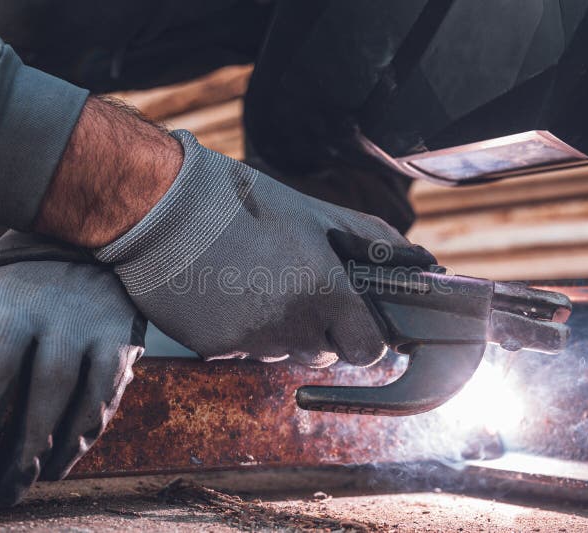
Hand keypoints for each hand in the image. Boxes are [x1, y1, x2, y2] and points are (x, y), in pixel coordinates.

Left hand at [0, 231, 144, 504]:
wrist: (104, 252)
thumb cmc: (21, 292)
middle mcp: (23, 301)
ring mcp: (74, 317)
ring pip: (49, 388)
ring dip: (26, 450)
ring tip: (7, 491)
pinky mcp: (115, 335)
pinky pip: (97, 395)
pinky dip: (75, 439)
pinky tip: (56, 468)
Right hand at [97, 130, 434, 367]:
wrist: (166, 211)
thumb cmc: (245, 205)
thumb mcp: (315, 214)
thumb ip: (371, 238)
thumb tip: (422, 258)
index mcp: (325, 292)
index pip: (368, 350)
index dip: (364, 336)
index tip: (353, 321)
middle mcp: (292, 325)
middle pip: (324, 354)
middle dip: (320, 330)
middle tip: (297, 289)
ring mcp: (252, 342)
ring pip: (282, 355)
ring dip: (279, 331)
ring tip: (256, 284)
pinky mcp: (215, 350)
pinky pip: (243, 354)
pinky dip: (242, 332)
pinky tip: (228, 294)